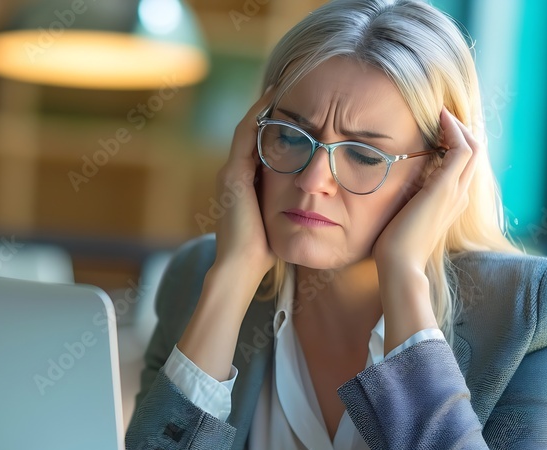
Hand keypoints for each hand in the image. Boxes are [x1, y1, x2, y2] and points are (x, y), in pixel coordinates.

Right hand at [212, 85, 277, 285]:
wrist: (242, 267)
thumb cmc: (265, 252)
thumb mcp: (281, 220)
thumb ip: (290, 203)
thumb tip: (316, 194)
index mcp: (244, 185)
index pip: (261, 145)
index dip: (277, 125)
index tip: (297, 108)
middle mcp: (234, 174)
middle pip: (253, 132)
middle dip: (269, 110)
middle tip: (288, 86)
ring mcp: (230, 172)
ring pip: (248, 128)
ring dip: (264, 106)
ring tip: (282, 85)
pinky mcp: (232, 174)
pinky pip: (246, 134)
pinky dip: (259, 115)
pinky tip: (274, 98)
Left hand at [373, 107, 477, 275]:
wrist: (399, 263)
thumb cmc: (396, 244)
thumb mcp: (406, 214)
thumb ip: (411, 198)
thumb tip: (400, 184)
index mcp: (452, 201)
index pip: (464, 164)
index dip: (457, 142)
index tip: (439, 127)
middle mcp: (459, 194)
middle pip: (475, 152)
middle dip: (462, 129)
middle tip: (444, 114)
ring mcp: (456, 191)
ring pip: (473, 147)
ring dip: (459, 126)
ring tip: (442, 113)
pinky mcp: (446, 188)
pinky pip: (461, 150)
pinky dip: (454, 131)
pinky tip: (440, 119)